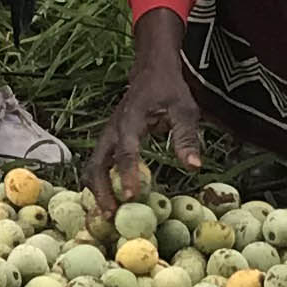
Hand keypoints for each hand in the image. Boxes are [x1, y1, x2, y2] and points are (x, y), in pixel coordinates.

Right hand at [90, 14, 205, 208]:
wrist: (150, 70)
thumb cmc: (169, 90)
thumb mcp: (185, 109)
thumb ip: (187, 137)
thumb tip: (193, 166)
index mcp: (130, 119)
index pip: (126, 150)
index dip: (127, 174)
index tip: (132, 196)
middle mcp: (113, 129)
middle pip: (97, 163)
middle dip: (102, 190)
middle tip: (112, 215)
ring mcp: (107, 136)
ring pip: (93, 166)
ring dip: (97, 191)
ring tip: (108, 216)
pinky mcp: (108, 142)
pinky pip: (98, 165)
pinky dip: (100, 185)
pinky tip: (110, 203)